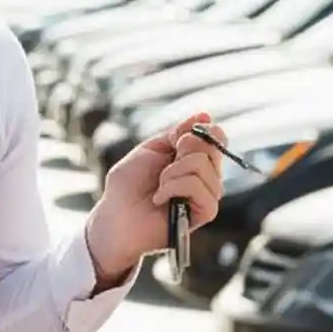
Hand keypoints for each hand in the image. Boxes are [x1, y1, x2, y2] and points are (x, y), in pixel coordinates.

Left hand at [85, 112, 224, 285]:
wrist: (115, 215)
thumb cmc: (128, 185)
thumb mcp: (151, 148)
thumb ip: (178, 132)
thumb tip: (206, 115)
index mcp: (194, 158)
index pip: (217, 136)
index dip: (201, 131)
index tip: (177, 139)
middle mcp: (206, 175)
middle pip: (212, 146)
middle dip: (182, 149)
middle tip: (163, 166)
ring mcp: (207, 194)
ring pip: (202, 165)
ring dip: (172, 173)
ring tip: (158, 186)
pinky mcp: (205, 212)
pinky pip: (199, 188)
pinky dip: (174, 188)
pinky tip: (160, 199)